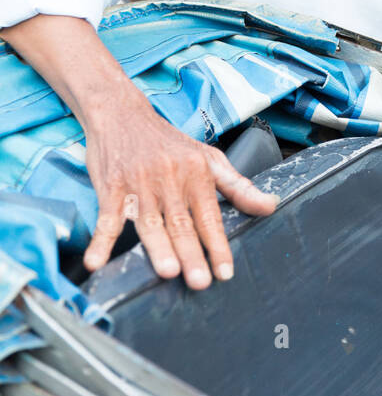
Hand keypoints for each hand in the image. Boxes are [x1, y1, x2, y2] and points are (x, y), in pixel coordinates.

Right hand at [81, 92, 279, 287]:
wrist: (122, 113)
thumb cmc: (168, 142)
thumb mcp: (209, 158)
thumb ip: (238, 187)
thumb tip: (270, 207)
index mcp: (195, 174)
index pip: (209, 216)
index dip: (218, 245)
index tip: (226, 271)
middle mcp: (168, 179)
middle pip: (181, 223)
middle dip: (192, 253)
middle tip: (200, 281)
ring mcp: (138, 184)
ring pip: (149, 222)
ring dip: (158, 247)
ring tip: (168, 271)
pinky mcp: (110, 187)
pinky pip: (106, 218)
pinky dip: (100, 241)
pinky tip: (96, 262)